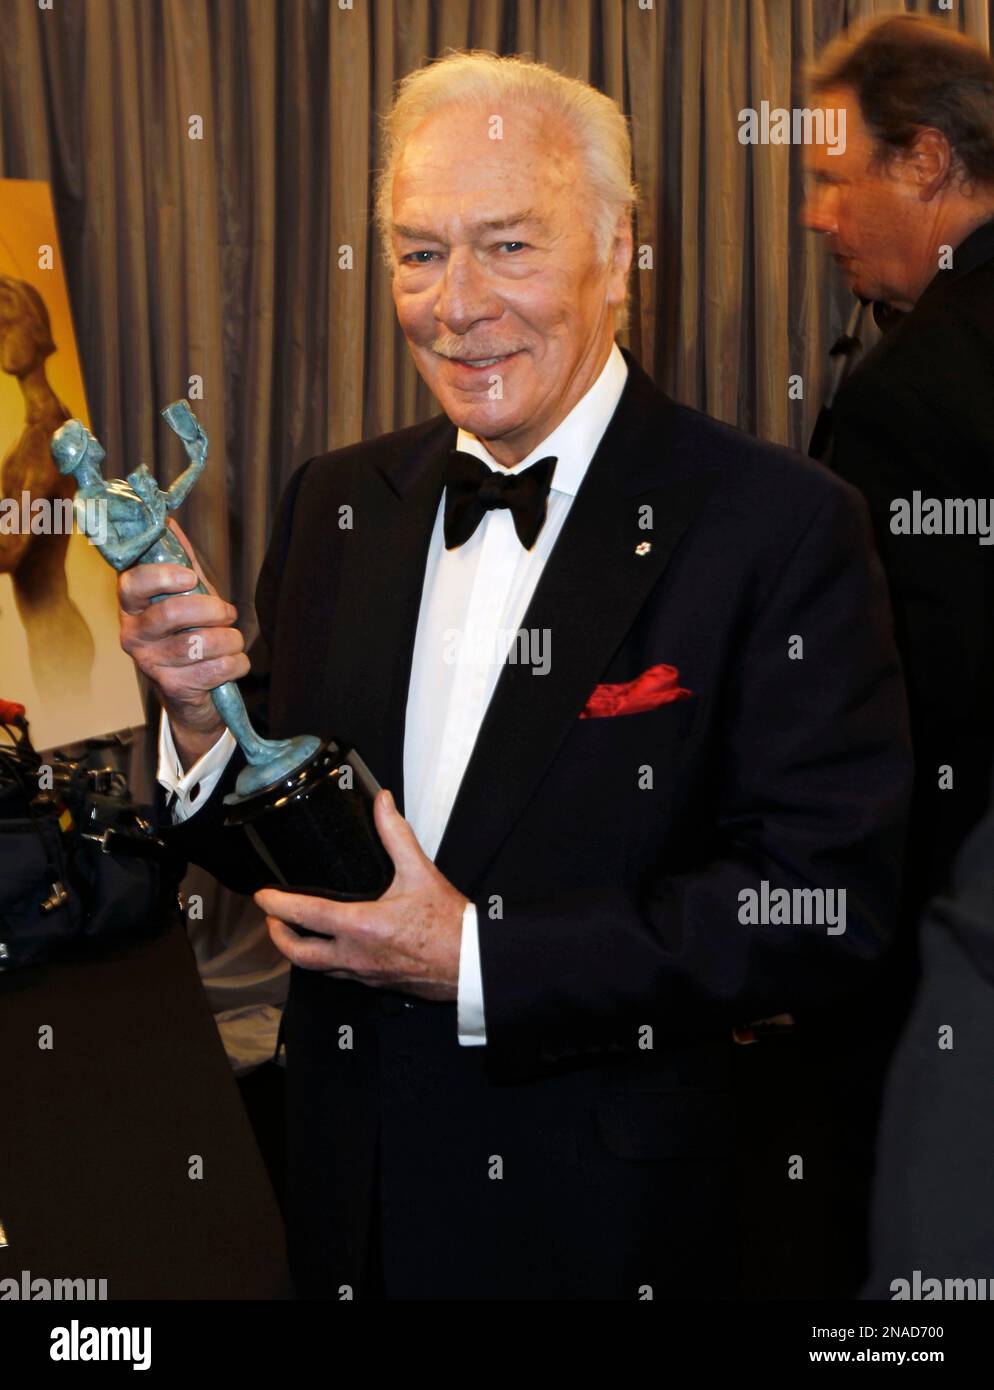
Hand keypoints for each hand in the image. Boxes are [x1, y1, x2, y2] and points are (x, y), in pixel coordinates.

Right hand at [118, 517, 245, 738]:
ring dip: (230, 639)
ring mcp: (150, 664)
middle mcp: (133, 635)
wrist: (190, 692)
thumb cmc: (187, 632)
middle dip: (212, 610)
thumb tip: (169, 521)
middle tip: (228, 613)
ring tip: (233, 639)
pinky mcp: (173, 687)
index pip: (132, 584)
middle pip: (171, 613)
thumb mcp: (184, 594)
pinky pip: (215, 669)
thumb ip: (180, 560)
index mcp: (131, 605)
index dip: (162, 576)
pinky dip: (236, 663)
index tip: (190, 576)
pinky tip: (234, 661)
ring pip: (199, 643)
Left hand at [256, 790, 469, 1001]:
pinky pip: (339, 975)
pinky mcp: (375, 983)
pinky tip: (332, 948)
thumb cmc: (448, 924)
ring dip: (300, 952)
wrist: (470, 964)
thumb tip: (382, 804)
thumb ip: (396, 835)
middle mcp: (354, 954)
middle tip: (272, 918)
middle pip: (299, 954)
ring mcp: (363, 973)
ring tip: (295, 932)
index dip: (277, 904)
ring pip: (317, 969)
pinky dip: (325, 962)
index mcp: (360, 925)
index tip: (262, 895)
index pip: (305, 914)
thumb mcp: (420, 873)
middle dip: (278, 936)